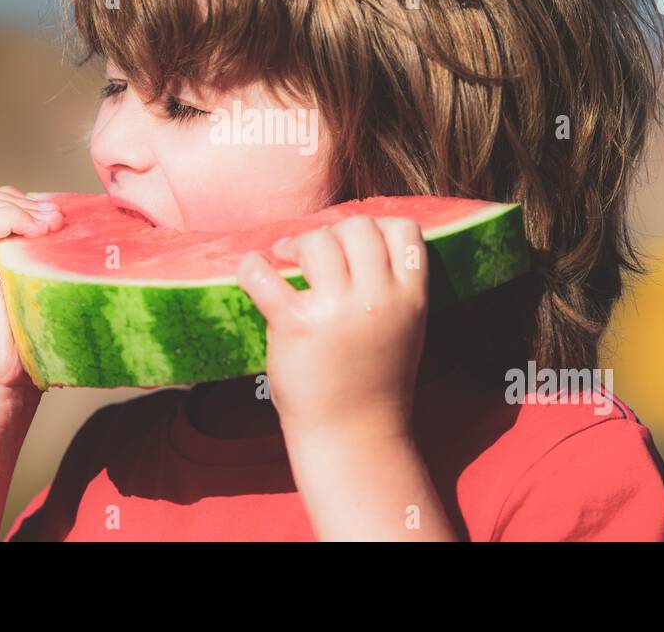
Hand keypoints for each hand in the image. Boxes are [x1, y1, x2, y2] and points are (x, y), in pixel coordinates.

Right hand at [0, 185, 64, 402]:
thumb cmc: (20, 350)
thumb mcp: (35, 295)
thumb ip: (43, 265)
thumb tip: (80, 237)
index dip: (24, 204)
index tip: (60, 219)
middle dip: (22, 201)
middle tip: (57, 220)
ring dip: (20, 207)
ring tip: (51, 225)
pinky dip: (10, 217)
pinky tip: (38, 231)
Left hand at [236, 215, 428, 441]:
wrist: (353, 437)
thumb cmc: (376, 381)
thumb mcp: (407, 328)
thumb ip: (392, 285)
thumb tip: (355, 238)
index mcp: (411, 298)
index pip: (402, 228)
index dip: (377, 227)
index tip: (355, 244)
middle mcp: (378, 299)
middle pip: (357, 227)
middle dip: (333, 234)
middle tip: (315, 256)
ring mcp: (336, 311)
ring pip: (318, 239)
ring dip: (299, 245)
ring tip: (288, 261)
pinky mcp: (295, 324)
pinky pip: (264, 273)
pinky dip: (252, 266)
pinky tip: (253, 269)